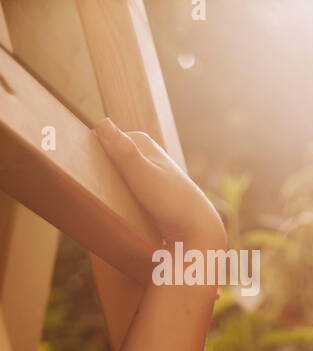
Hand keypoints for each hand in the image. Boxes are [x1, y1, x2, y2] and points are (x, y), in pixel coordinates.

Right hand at [93, 117, 226, 246]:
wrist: (195, 227)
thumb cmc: (171, 200)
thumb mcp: (143, 173)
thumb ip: (124, 151)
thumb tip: (103, 123)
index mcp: (140, 141)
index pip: (100, 140)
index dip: (89, 153)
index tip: (80, 169)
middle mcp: (142, 153)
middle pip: (107, 158)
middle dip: (96, 170)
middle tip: (87, 186)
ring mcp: (144, 172)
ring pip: (113, 174)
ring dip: (104, 184)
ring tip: (95, 197)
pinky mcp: (145, 191)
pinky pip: (122, 190)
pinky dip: (115, 196)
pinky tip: (109, 206)